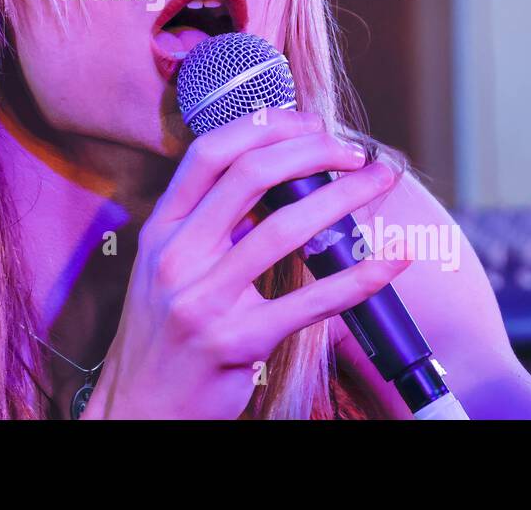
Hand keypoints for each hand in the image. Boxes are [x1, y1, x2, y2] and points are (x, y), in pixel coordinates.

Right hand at [81, 108, 409, 418]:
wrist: (140, 407)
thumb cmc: (162, 335)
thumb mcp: (167, 268)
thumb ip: (207, 225)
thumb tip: (273, 182)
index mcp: (161, 229)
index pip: (208, 153)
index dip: (263, 127)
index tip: (308, 123)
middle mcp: (177, 256)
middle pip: (250, 176)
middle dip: (313, 152)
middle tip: (355, 153)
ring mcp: (203, 300)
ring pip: (284, 230)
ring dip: (344, 199)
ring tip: (379, 183)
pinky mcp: (234, 342)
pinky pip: (307, 303)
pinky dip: (357, 278)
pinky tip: (391, 261)